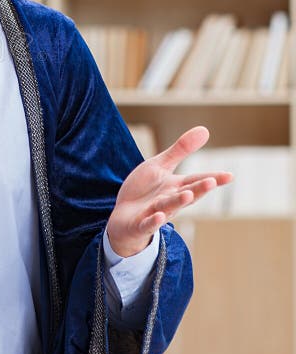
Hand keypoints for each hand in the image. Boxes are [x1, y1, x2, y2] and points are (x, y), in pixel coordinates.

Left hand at [105, 126, 232, 256]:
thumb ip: (180, 151)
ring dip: (178, 202)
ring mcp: (155, 213)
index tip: (229, 176)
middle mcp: (169, 200)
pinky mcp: (140, 223)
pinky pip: (147, 223)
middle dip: (198, 189)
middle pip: (186, 194)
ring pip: (168, 207)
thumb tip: (205, 129)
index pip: (195, 181)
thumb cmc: (145, 190)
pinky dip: (153, 221)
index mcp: (175, 186)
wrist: (124, 215)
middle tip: (212, 182)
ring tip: (188, 194)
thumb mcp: (160, 166)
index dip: (212, 178)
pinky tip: (159, 217)